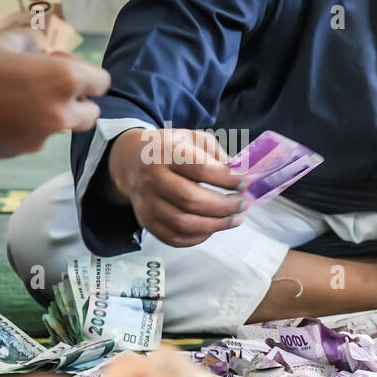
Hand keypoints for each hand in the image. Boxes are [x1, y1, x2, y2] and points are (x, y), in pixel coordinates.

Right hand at [0, 31, 109, 157]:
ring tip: (14, 95)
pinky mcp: (19, 150)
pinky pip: (32, 136)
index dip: (85, 73)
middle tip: (46, 84)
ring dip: (48, 113)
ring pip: (60, 126)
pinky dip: (24, 126)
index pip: (102, 82)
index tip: (62, 66)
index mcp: (63, 80)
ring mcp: (40, 136)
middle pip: (90, 112)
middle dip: (74, 99)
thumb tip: (40, 50)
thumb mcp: (0, 40)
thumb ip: (30, 44)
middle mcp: (61, 113)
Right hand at [107, 127, 248, 247]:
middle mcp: (152, 178)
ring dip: (216, 225)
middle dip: (225, 206)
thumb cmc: (170, 149)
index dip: (228, 179)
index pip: (201, 169)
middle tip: (242, 204)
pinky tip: (212, 227)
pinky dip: (198, 237)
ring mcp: (147, 202)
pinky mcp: (146, 221)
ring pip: (184, 223)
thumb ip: (216, 154)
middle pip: (192, 200)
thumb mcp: (192, 138)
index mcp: (166, 153)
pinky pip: (174, 238)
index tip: (244, 182)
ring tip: (234, 218)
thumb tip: (238, 175)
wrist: (132, 160)